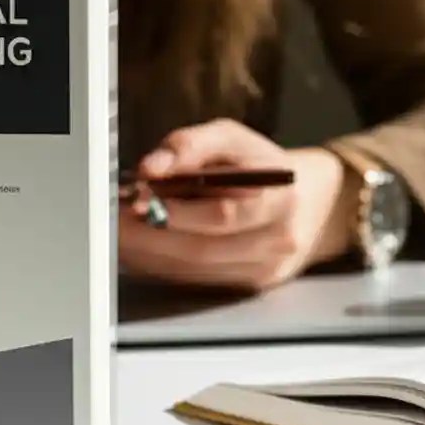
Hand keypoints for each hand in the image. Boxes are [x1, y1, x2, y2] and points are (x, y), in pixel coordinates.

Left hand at [119, 119, 357, 291]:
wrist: (310, 202)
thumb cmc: (262, 166)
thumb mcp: (234, 139)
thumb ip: (192, 144)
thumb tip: (151, 168)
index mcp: (280, 196)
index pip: (223, 215)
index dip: (175, 212)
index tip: (138, 199)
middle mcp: (278, 239)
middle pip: (202, 249)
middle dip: (149, 236)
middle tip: (114, 221)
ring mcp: (266, 268)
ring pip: (194, 269)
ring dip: (149, 253)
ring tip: (122, 231)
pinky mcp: (252, 285)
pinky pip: (198, 279)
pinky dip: (163, 264)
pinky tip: (145, 247)